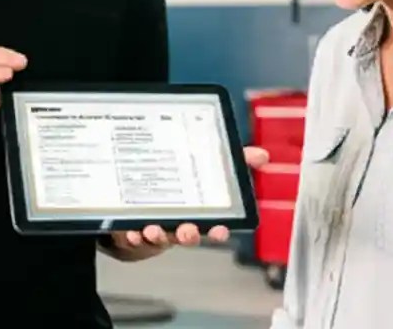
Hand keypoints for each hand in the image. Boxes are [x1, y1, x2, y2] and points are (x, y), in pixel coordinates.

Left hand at [109, 146, 269, 256]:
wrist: (149, 203)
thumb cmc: (184, 192)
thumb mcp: (211, 174)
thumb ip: (235, 163)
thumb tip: (261, 155)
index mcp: (200, 215)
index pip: (214, 227)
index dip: (218, 231)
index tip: (220, 231)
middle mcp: (180, 225)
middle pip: (187, 234)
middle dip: (188, 234)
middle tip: (187, 230)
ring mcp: (158, 229)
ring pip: (160, 236)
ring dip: (158, 234)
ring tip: (153, 229)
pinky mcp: (136, 230)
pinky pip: (134, 236)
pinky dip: (133, 234)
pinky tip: (132, 230)